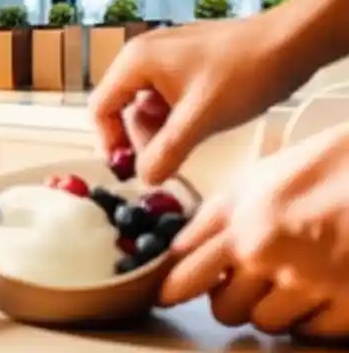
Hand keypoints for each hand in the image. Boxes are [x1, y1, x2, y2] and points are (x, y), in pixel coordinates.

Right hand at [90, 18, 306, 184]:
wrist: (293, 41)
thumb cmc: (244, 73)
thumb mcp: (202, 118)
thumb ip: (167, 151)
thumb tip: (144, 180)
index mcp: (136, 62)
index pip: (100, 108)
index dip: (110, 142)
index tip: (131, 170)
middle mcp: (143, 55)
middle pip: (123, 108)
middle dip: (143, 138)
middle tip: (170, 160)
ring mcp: (166, 56)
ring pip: (148, 104)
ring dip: (164, 129)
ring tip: (194, 139)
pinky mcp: (187, 60)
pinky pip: (168, 95)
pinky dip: (179, 116)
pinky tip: (204, 123)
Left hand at [159, 124, 348, 336]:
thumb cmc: (323, 169)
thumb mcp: (256, 179)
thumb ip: (216, 217)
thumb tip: (183, 249)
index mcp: (238, 222)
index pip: (185, 275)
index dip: (174, 289)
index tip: (168, 295)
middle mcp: (266, 256)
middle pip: (225, 309)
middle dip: (232, 300)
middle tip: (249, 282)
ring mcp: (308, 283)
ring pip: (266, 323)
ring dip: (273, 309)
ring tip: (291, 280)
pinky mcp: (347, 304)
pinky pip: (311, 331)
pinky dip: (312, 318)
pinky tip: (321, 290)